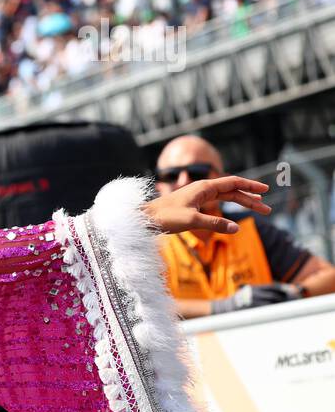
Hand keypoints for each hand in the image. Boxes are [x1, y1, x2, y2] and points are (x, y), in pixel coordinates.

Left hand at [141, 175, 269, 233]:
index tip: (266, 190)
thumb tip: (237, 228)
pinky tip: (235, 212)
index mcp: (203, 188)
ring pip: (226, 197)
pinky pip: (217, 203)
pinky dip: (229, 207)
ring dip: (242, 202)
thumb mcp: (191, 221)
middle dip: (250, 198)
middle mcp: (202, 189)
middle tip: (267, 209)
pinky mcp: (194, 205)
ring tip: (259, 209)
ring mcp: (198, 196)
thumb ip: (214, 224)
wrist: (146, 218)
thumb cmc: (165, 217)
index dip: (250, 186)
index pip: (233, 182)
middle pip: (233, 190)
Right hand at [210, 282, 303, 314]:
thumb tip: (273, 294)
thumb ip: (258, 293)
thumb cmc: (236, 302)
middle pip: (274, 296)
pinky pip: (265, 311)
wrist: (223, 308)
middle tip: (292, 302)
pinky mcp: (250, 310)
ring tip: (287, 309)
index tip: (290, 292)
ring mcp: (252, 302)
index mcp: (254, 288)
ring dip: (280, 306)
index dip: (282, 289)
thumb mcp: (246, 293)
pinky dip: (272, 312)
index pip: (272, 287)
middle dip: (283, 299)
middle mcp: (254, 294)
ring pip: (271, 304)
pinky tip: (278, 314)